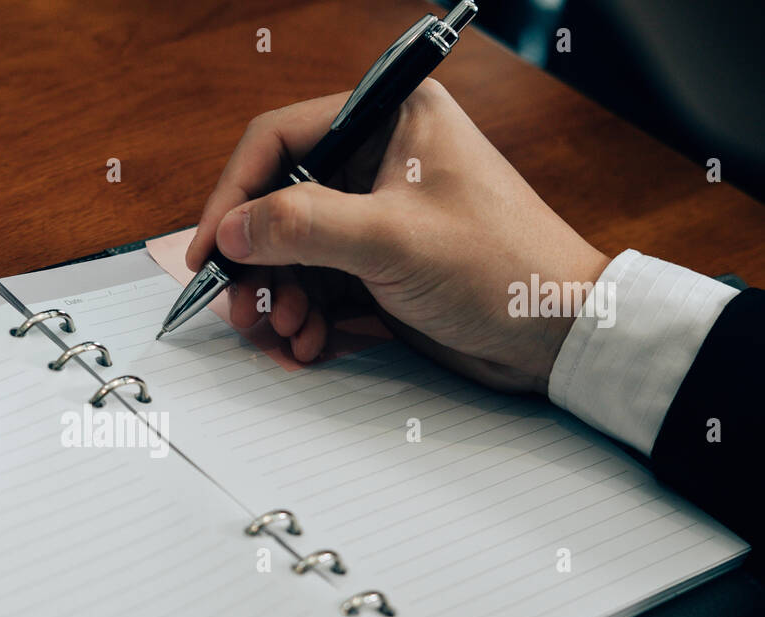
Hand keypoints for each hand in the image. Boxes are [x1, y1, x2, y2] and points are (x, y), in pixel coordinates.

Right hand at [186, 79, 610, 389]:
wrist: (560, 336)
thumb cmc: (501, 267)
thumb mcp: (391, 239)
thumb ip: (302, 226)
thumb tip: (230, 230)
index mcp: (389, 118)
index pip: (278, 141)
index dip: (233, 196)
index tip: (208, 250)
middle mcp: (379, 160)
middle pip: (278, 202)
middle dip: (255, 262)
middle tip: (243, 307)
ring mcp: (377, 217)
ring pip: (292, 252)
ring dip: (278, 298)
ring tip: (284, 332)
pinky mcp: (380, 266)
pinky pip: (317, 286)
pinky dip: (304, 318)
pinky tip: (307, 345)